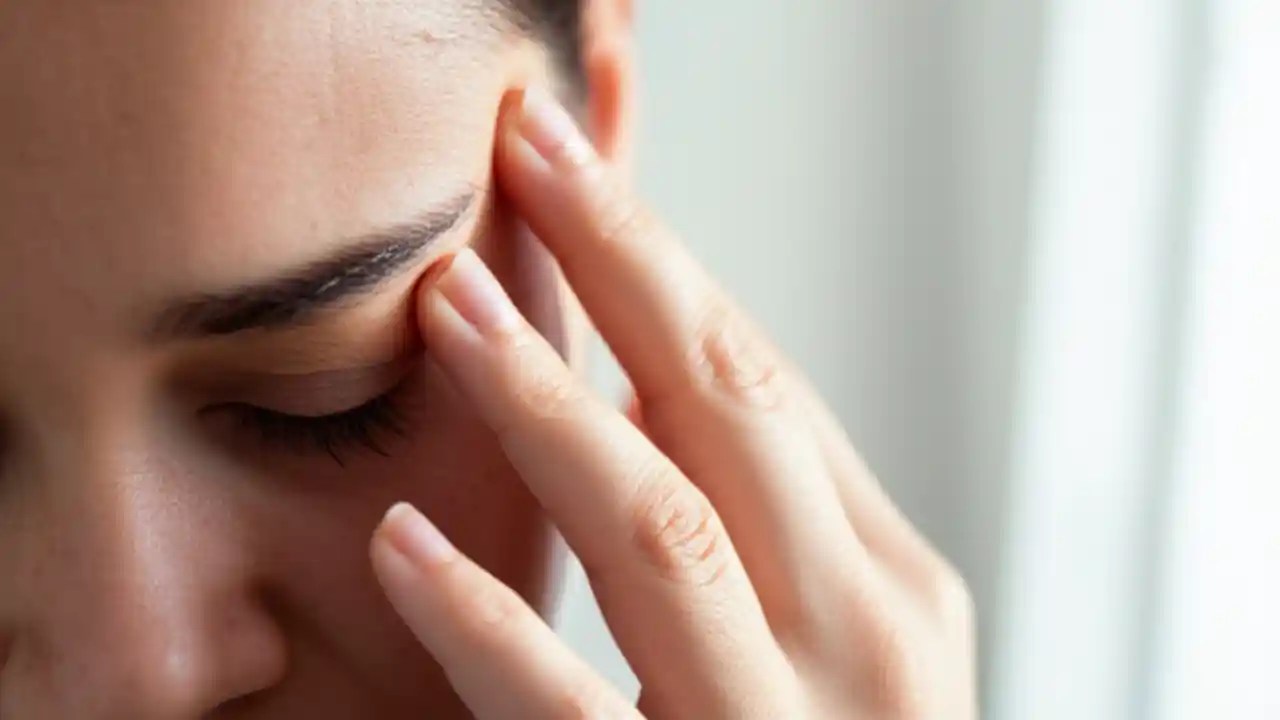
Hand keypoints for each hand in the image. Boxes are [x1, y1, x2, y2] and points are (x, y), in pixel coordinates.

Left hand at [369, 87, 975, 719]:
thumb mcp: (828, 634)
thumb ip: (757, 517)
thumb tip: (638, 368)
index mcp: (892, 583)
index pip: (760, 382)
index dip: (658, 259)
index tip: (569, 163)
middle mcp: (866, 644)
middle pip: (732, 408)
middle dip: (625, 266)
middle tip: (526, 155)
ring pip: (669, 534)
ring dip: (549, 409)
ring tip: (452, 310)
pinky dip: (490, 628)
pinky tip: (407, 545)